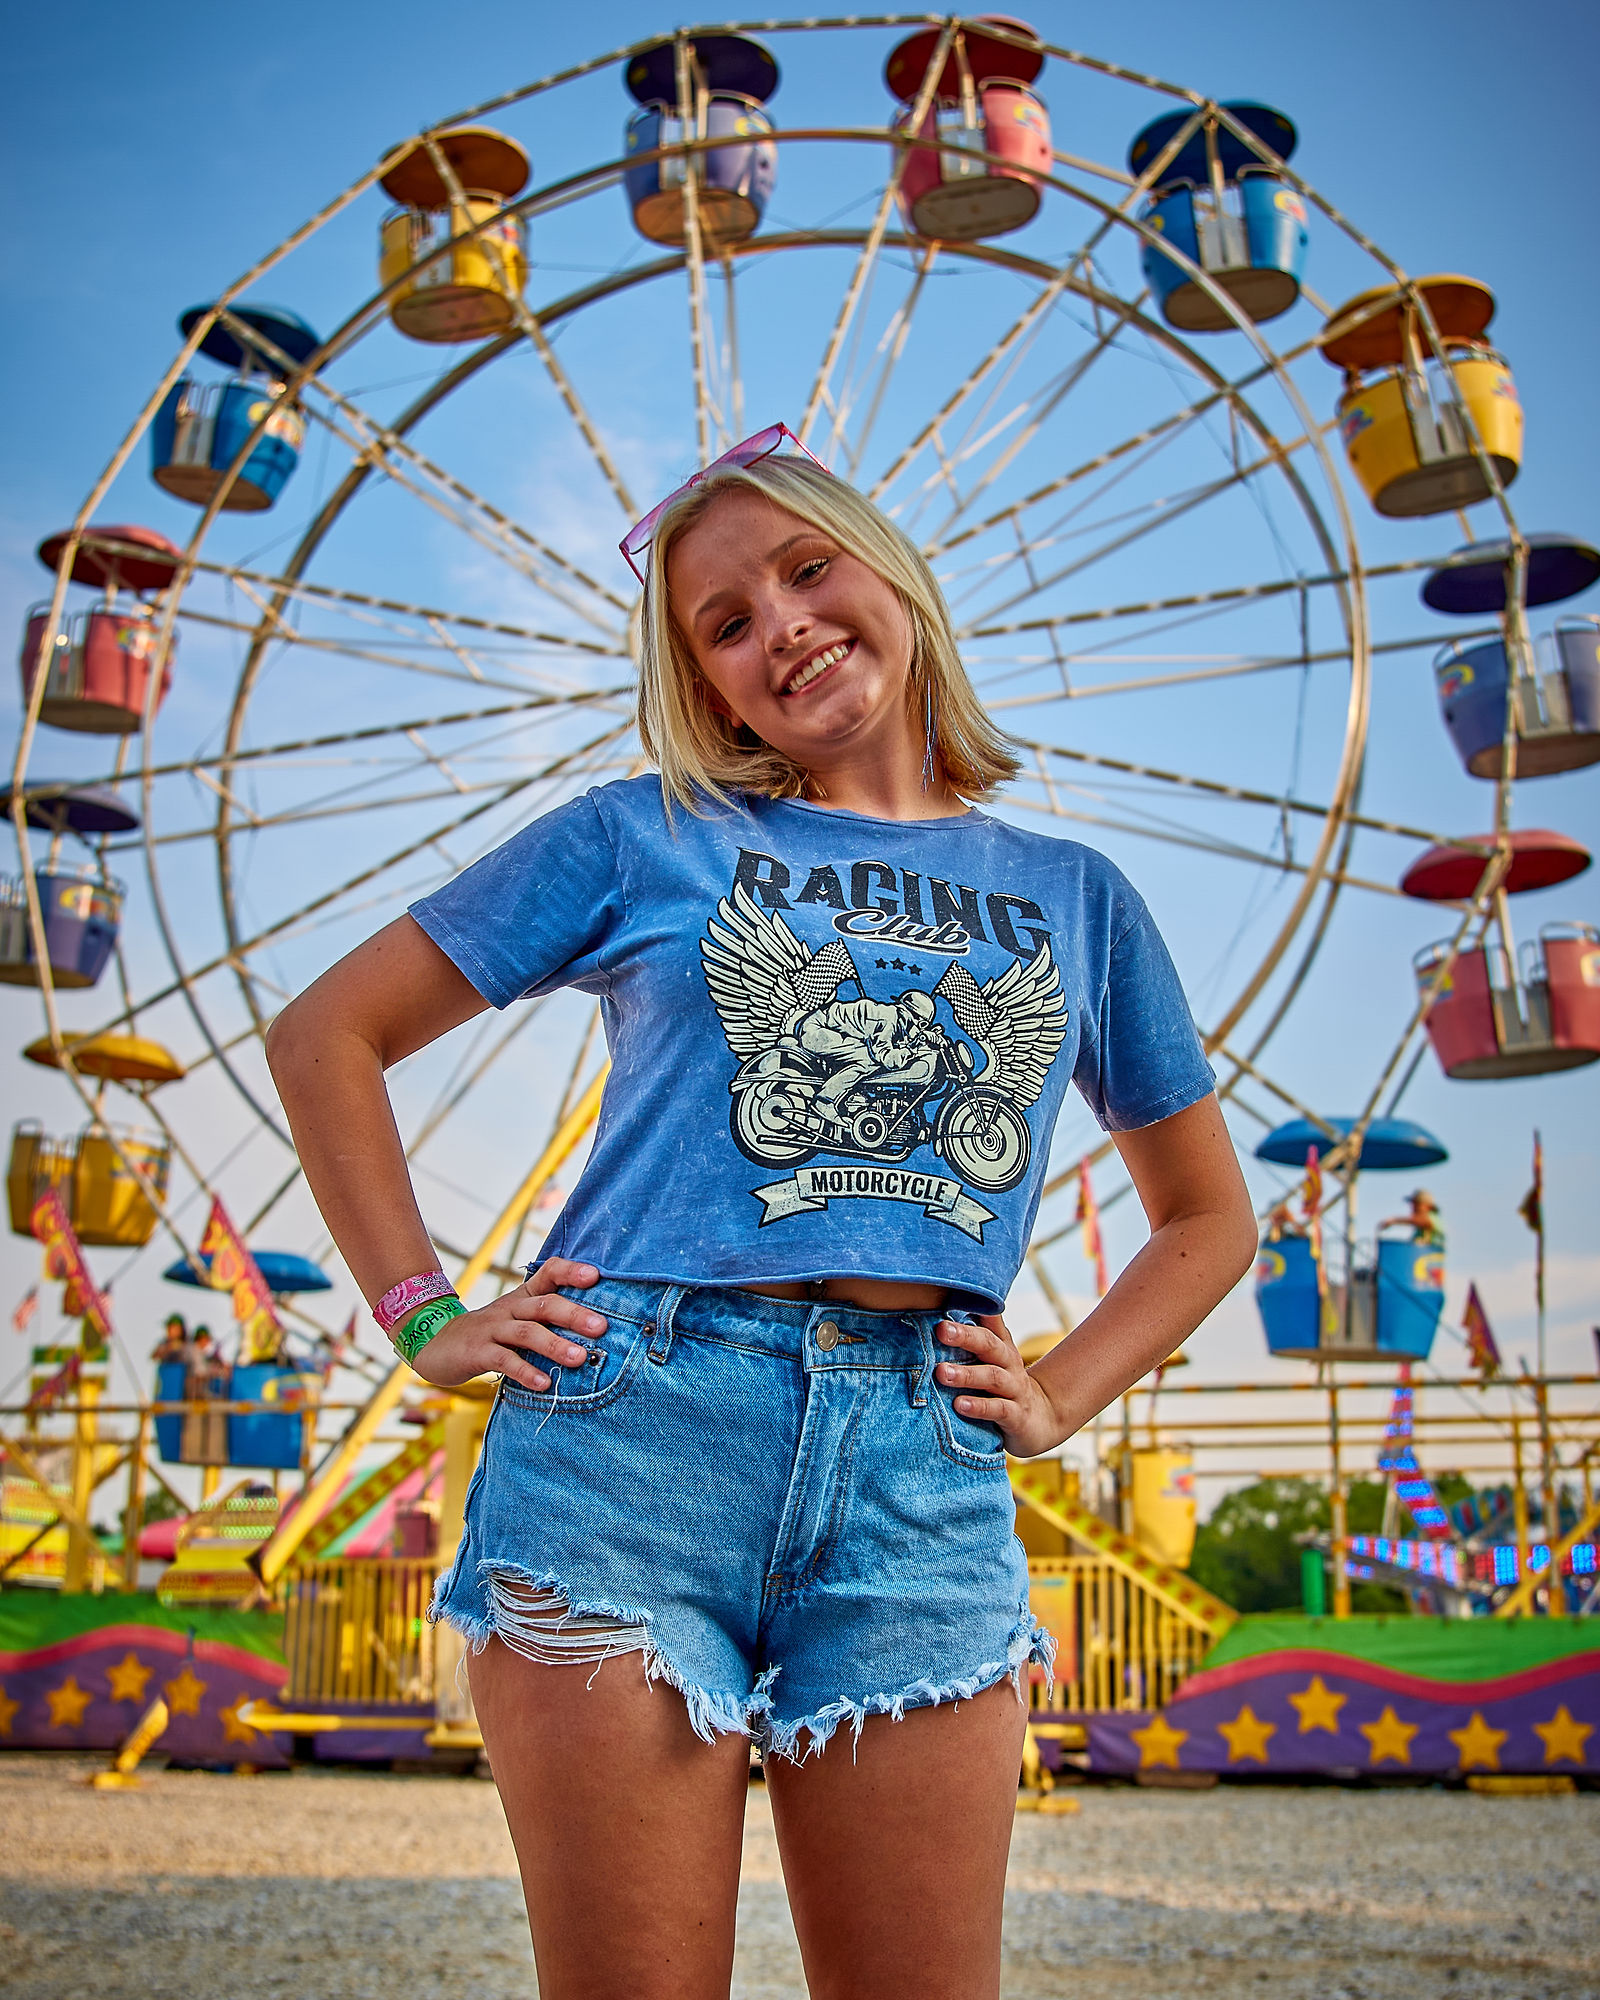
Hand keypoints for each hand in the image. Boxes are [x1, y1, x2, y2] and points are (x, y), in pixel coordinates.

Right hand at [406, 1256, 605, 1390]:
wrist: (434, 1343)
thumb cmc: (489, 1333)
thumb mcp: (516, 1318)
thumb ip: (547, 1320)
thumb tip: (595, 1329)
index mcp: (523, 1296)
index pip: (548, 1272)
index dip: (571, 1271)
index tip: (595, 1276)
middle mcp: (510, 1308)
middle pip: (544, 1305)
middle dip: (574, 1315)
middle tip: (601, 1327)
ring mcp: (492, 1329)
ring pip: (527, 1332)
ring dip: (555, 1345)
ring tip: (579, 1358)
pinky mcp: (477, 1352)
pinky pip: (504, 1360)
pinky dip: (525, 1371)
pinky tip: (544, 1383)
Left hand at [935, 1314, 1067, 1459]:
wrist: (1041, 1418)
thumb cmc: (1005, 1383)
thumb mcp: (994, 1358)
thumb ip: (975, 1337)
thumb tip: (945, 1312)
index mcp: (1001, 1347)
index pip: (988, 1323)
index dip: (972, 1310)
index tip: (948, 1299)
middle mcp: (1009, 1364)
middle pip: (989, 1344)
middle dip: (965, 1336)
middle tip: (942, 1330)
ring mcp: (1014, 1389)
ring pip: (993, 1377)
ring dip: (967, 1374)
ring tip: (942, 1372)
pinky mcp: (1016, 1416)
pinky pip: (999, 1409)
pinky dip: (979, 1407)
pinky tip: (959, 1405)